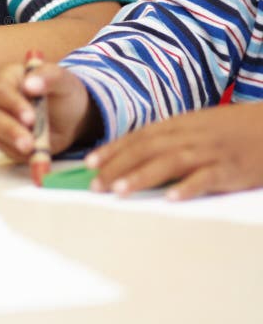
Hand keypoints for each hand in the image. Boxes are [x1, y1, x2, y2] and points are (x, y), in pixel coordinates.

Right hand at [0, 61, 97, 161]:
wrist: (71, 115)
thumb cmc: (61, 91)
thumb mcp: (61, 79)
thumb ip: (47, 76)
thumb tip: (30, 85)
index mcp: (6, 79)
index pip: (1, 91)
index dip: (14, 105)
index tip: (31, 118)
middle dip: (11, 130)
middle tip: (29, 142)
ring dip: (14, 144)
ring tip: (32, 150)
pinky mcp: (5, 141)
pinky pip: (7, 150)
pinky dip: (20, 154)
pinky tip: (35, 154)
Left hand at [86, 106, 262, 200]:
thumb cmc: (233, 130)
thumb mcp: (197, 128)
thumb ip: (170, 139)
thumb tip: (136, 155)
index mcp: (179, 124)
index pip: (139, 136)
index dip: (113, 149)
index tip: (89, 163)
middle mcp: (190, 135)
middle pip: (147, 149)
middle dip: (118, 166)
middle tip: (94, 184)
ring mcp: (210, 151)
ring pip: (170, 162)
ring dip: (142, 176)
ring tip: (119, 190)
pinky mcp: (231, 168)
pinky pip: (207, 177)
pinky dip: (188, 187)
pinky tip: (171, 198)